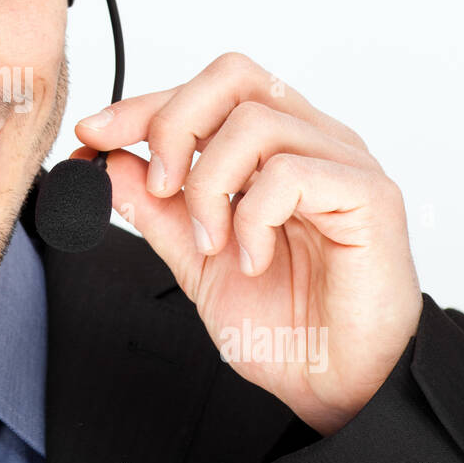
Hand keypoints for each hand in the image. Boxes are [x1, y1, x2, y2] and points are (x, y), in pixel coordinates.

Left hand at [71, 52, 422, 436]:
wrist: (333, 385)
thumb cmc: (283, 324)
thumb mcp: (195, 258)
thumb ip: (154, 207)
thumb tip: (104, 161)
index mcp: (273, 148)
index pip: (207, 90)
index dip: (144, 106)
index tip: (94, 135)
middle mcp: (311, 142)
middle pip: (232, 77)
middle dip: (172, 124)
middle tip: (159, 188)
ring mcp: (343, 163)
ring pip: (254, 121)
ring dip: (210, 185)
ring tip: (212, 243)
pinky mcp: (370, 195)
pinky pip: (291, 171)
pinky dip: (252, 217)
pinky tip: (253, 259)